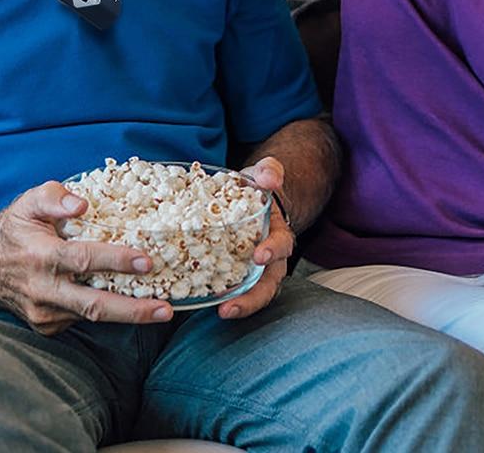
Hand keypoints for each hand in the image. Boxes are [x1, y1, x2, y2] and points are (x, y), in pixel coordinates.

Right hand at [0, 181, 173, 334]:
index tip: (146, 261)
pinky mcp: (46, 326)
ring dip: (127, 313)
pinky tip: (130, 303)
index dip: (116, 261)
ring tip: (161, 308)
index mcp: (41, 256)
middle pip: (93, 305)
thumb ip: (55, 196)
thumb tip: (83, 203)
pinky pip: (81, 319)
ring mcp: (43, 313)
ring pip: (91, 316)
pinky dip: (107, 312)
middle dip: (132, 310)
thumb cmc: (13, 228)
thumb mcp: (29, 201)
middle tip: (165, 309)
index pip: (83, 260)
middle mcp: (42, 290)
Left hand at [218, 156, 294, 319]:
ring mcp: (251, 270)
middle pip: (268, 283)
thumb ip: (268, 171)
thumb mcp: (262, 174)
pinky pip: (231, 290)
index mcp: (277, 233)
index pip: (281, 245)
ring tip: (222, 312)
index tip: (259, 256)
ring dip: (240, 305)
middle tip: (232, 306)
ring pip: (252, 293)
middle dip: (252, 297)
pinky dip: (221, 298)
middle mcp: (269, 258)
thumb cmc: (255, 188)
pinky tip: (202, 302)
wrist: (249, 198)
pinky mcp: (233, 274)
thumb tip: (271, 179)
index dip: (272, 251)